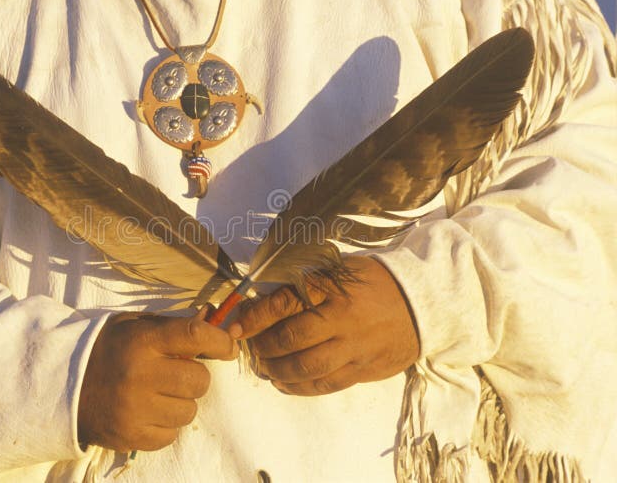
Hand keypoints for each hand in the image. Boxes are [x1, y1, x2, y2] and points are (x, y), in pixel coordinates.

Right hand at [78, 308, 237, 451]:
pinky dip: (166, 424)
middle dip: (195, 376)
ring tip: (159, 394)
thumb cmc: (108, 348)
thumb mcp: (136, 326)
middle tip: (178, 373)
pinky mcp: (131, 436)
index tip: (228, 347)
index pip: (194, 336)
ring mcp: (135, 409)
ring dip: (181, 402)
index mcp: (142, 342)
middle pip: (199, 380)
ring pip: (189, 411)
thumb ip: (174, 325)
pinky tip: (148, 411)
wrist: (62, 383)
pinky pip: (172, 434)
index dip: (220, 341)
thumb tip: (216, 319)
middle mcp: (139, 375)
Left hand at [229, 256, 418, 395]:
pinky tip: (284, 383)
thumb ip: (306, 283)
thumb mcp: (341, 271)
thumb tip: (263, 300)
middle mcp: (342, 319)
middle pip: (291, 339)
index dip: (254, 318)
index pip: (284, 304)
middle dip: (263, 346)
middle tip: (251, 348)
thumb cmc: (374, 283)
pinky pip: (325, 385)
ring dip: (277, 370)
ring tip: (265, 367)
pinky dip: (299, 387)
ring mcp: (354, 348)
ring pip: (306, 367)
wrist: (422, 304)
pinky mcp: (363, 370)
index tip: (235, 326)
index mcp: (333, 289)